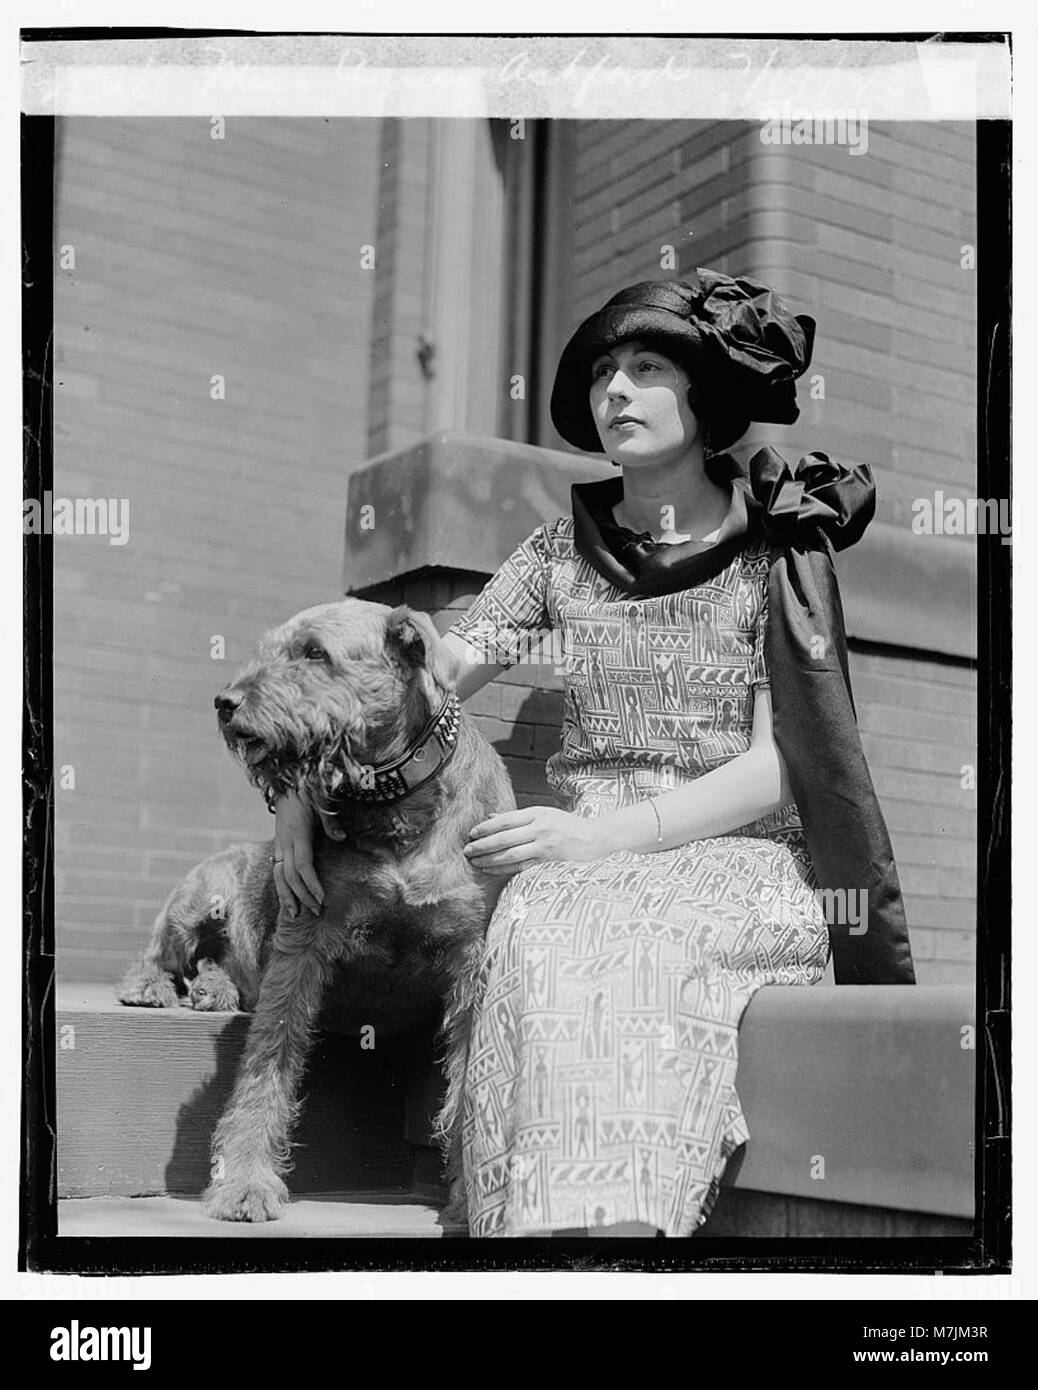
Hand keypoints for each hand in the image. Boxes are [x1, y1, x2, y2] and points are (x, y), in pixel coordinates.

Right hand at [272, 789, 324, 916]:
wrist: (286, 780)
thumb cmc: (307, 790)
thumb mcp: (322, 801)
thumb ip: (331, 820)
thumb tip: (342, 838)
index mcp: (297, 833)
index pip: (303, 865)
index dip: (311, 884)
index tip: (323, 898)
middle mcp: (284, 841)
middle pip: (291, 876)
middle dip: (303, 896)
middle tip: (317, 912)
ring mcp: (279, 844)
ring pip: (279, 876)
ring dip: (288, 896)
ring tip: (296, 914)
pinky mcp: (278, 844)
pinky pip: (277, 870)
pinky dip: (281, 886)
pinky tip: (286, 899)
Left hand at [462, 806, 602, 876]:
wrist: (595, 837)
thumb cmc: (567, 824)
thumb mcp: (544, 813)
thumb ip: (518, 817)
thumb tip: (491, 817)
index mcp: (537, 813)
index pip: (505, 820)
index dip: (486, 827)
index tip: (472, 833)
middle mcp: (540, 828)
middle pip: (504, 838)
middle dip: (483, 845)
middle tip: (467, 851)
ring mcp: (545, 845)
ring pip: (510, 854)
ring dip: (490, 859)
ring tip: (475, 862)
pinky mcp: (549, 861)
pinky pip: (521, 866)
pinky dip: (503, 869)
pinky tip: (491, 870)